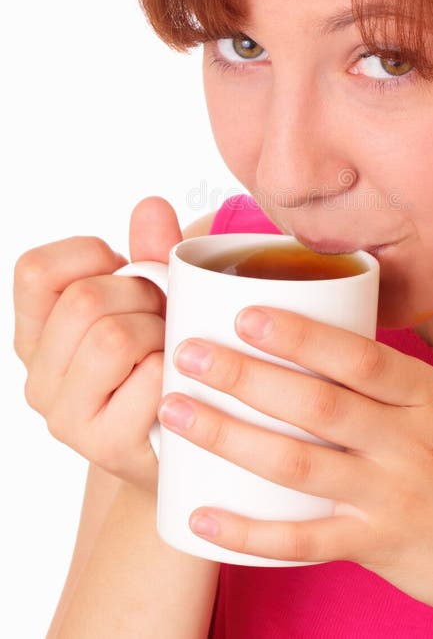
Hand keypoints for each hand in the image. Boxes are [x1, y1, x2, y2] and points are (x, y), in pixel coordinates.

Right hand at [13, 197, 181, 493]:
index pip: (35, 270)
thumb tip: (151, 205)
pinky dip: (174, 368)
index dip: (90, 255)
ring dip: (159, 331)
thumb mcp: (152, 301)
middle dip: (142, 295)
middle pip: (83, 299)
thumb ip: (150, 253)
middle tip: (163, 315)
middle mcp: (38, 377)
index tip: (122, 269)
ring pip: (111, 337)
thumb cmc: (161, 363)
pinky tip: (178, 381)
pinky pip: (148, 378)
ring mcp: (65, 416)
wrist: (177, 447)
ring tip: (170, 346)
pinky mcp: (104, 446)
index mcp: (37, 333)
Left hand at [157, 306, 432, 628]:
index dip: (299, 336)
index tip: (244, 314)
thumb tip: (308, 331)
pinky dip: (250, 532)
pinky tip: (203, 515)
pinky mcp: (377, 544)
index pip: (358, 358)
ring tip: (177, 414)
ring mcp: (392, 495)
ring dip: (230, 438)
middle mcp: (409, 441)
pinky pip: (305, 541)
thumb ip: (383, 377)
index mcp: (426, 395)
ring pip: (299, 465)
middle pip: (317, 405)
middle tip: (188, 355)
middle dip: (246, 377)